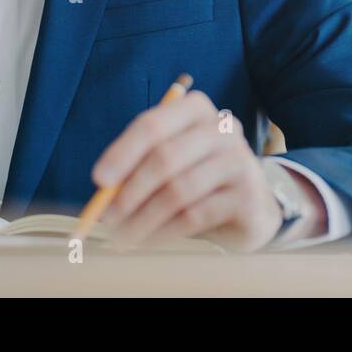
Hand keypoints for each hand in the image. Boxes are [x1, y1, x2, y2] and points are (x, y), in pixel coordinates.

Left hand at [92, 90, 283, 251]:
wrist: (252, 205)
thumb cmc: (199, 177)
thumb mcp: (171, 161)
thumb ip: (139, 167)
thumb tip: (103, 192)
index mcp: (196, 109)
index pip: (152, 124)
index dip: (122, 152)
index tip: (99, 180)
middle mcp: (222, 128)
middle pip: (165, 157)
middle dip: (130, 192)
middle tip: (107, 218)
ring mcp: (238, 160)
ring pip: (178, 191)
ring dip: (143, 218)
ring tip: (123, 237)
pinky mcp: (246, 195)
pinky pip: (195, 216)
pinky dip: (164, 232)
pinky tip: (148, 242)